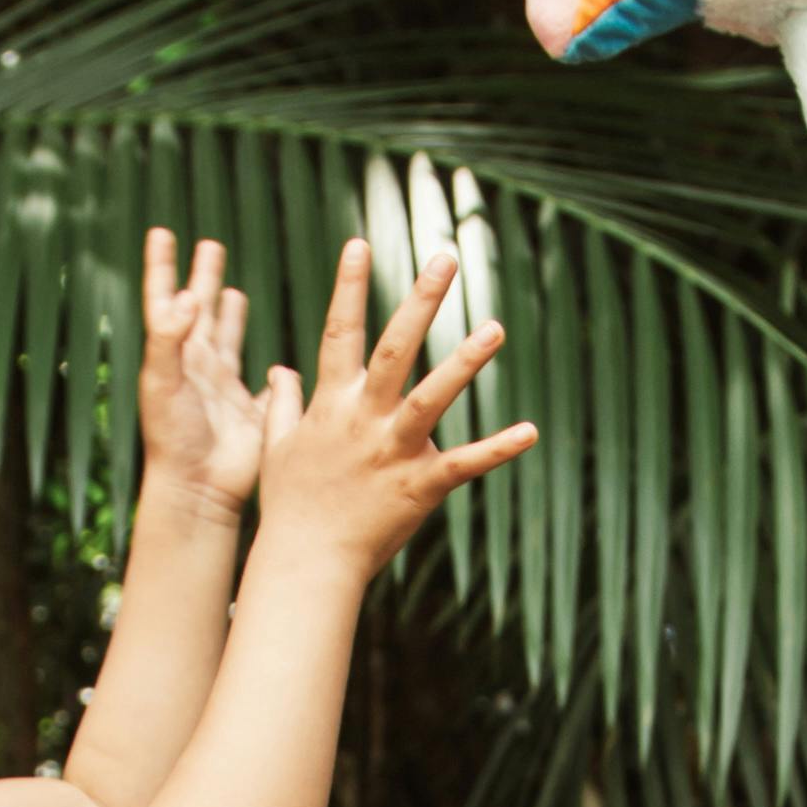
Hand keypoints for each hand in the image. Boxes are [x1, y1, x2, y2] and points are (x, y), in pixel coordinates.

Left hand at [135, 226, 263, 516]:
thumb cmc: (173, 438)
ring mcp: (224, 391)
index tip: (161, 233)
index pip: (166, 301)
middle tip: (209, 246)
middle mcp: (199, 368)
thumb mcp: (163, 381)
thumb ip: (169, 338)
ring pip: (229, 340)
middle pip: (200, 311)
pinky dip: (272, 375)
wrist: (199, 488)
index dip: (162, 266)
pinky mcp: (251, 414)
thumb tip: (183, 298)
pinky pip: (265, 388)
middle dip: (203, 278)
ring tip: (231, 290)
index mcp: (177, 355)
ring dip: (230, 314)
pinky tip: (276, 365)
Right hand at [249, 237, 537, 571]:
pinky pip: (463, 464)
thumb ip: (281, 404)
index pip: (339, 333)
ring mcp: (392, 451)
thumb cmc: (291, 505)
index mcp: (331, 403)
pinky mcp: (418, 486)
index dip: (348, 287)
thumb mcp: (276, 447)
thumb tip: (278, 370)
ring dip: (464, 362)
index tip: (359, 244)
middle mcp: (363, 419)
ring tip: (495, 326)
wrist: (306, 562)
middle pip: (394, 349)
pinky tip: (530, 431)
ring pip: (430, 397)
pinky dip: (497, 449)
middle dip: (420, 302)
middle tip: (445, 259)